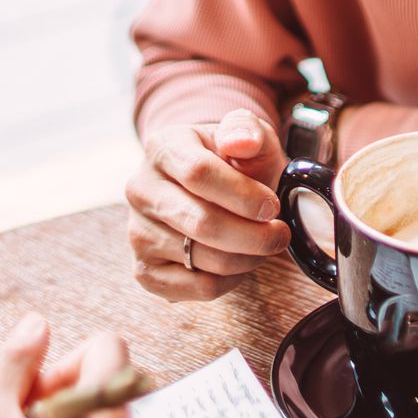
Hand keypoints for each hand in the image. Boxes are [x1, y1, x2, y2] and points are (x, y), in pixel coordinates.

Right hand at [126, 109, 291, 301]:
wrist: (211, 188)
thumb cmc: (233, 162)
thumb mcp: (246, 134)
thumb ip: (246, 130)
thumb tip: (241, 142)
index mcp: (162, 148)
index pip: (198, 174)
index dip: (243, 195)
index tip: (272, 206)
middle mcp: (140, 190)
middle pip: (200, 222)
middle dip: (253, 235)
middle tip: (280, 234)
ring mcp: (137, 233)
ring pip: (202, 259)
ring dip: (246, 258)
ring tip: (262, 244)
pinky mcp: (145, 270)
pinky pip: (196, 288)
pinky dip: (229, 281)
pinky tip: (238, 262)